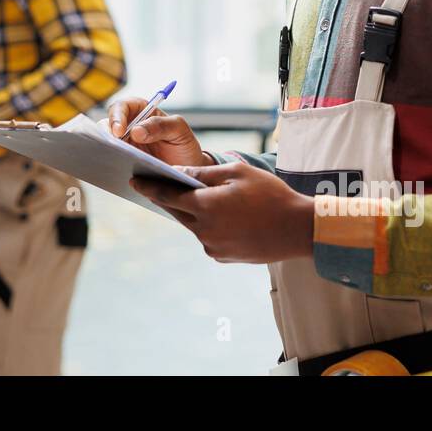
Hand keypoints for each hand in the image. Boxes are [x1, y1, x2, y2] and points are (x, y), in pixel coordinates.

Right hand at [107, 97, 212, 167]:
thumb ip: (161, 125)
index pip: (122, 107)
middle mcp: (128, 126)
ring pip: (105, 144)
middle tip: (112, 147)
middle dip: (106, 135)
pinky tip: (115, 171)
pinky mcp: (121, 162)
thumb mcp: (179, 130)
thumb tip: (135, 131)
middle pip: (106, 125)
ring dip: (106, 151)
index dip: (117, 117)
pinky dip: (109, 164)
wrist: (188, 172)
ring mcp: (123, 145)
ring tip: (112, 160)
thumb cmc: (184, 145)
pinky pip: (110, 161)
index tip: (119, 131)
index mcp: (141, 111)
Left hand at [131, 162, 314, 263]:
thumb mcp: (237, 173)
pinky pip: (207, 237)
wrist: (297, 229)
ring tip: (194, 199)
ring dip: (191, 213)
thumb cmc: (270, 195)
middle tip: (156, 186)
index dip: (149, 188)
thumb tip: (180, 175)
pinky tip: (220, 216)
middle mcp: (204, 230)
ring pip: (193, 225)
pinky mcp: (223, 256)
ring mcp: (213, 246)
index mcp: (205, 206)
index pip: (167, 196)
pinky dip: (208, 226)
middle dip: (168, 199)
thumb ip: (204, 174)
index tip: (134, 181)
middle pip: (177, 212)